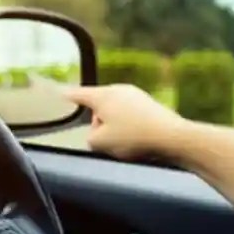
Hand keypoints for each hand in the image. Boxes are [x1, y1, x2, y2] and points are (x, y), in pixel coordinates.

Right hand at [63, 84, 189, 159]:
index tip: (61, 92)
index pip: (80, 94)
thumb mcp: (100, 143)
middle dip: (98, 123)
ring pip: (115, 112)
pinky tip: (140, 140)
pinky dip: (130, 128)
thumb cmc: (134, 137)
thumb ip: (89, 138)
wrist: (172, 136)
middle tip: (106, 141)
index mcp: (103, 96)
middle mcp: (119, 90)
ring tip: (127, 143)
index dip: (68, 96)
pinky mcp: (150, 104)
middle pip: (99, 106)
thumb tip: (97, 135)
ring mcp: (136, 95)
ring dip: (115, 127)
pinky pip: (131, 117)